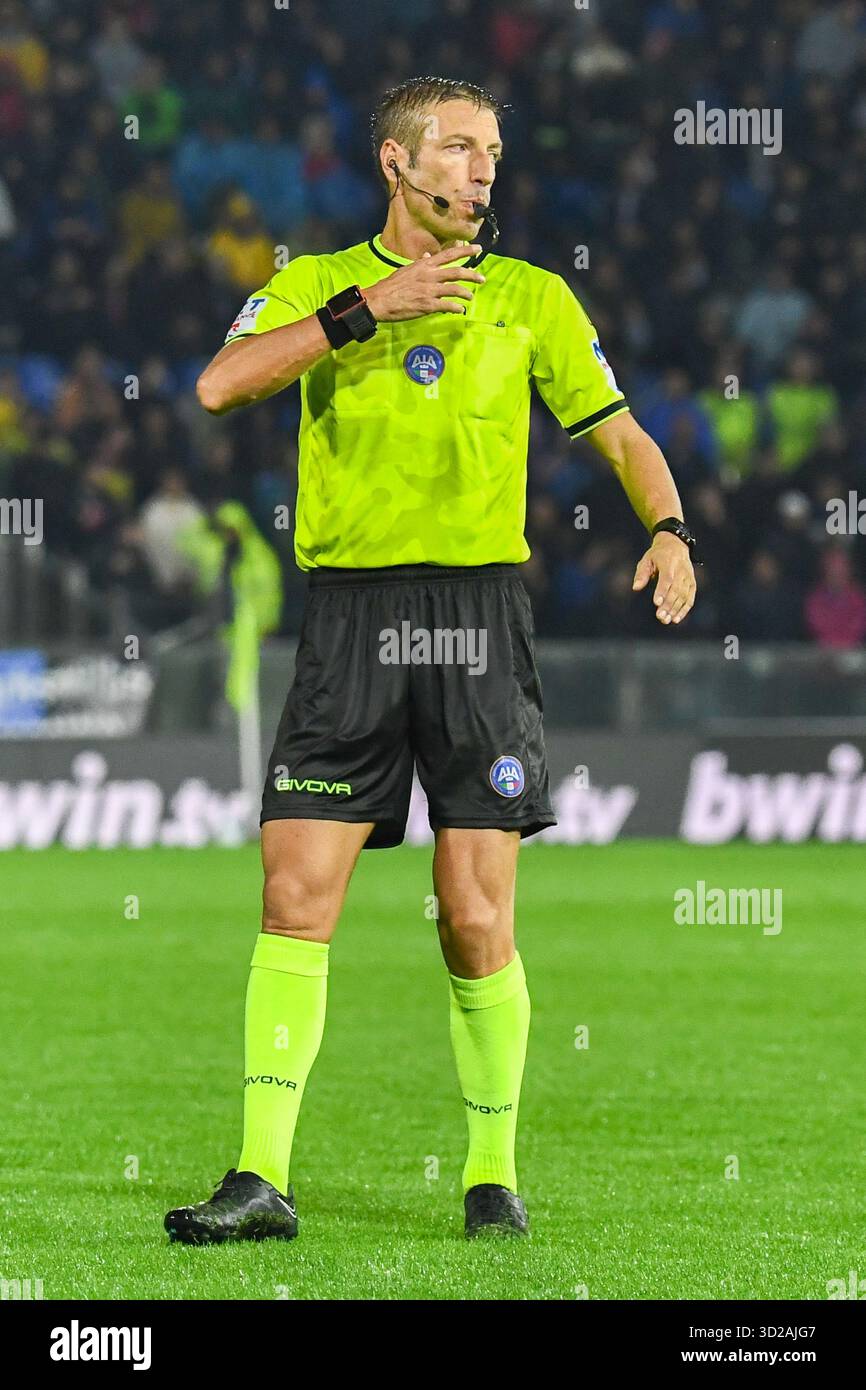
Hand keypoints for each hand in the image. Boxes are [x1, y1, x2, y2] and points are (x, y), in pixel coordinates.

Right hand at [362, 243, 485, 320]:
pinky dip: (456, 308)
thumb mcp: (405, 270)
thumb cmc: (391, 286)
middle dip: (472, 274)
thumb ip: (420, 264)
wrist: (379, 300)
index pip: (448, 255)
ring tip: (471, 297)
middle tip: (482, 278)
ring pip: (454, 289)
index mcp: (424, 265)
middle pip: (456, 272)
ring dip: (466, 293)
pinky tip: (460, 310)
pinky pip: (447, 306)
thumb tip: (427, 257)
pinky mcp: (427, 305)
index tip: (478, 248)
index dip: (465, 251)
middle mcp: (429, 275)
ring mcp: (429, 290)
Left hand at [632, 532, 695, 624]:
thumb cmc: (657, 555)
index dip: (662, 591)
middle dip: (668, 604)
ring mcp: (688, 578)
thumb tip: (636, 588)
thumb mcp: (646, 559)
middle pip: (676, 590)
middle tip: (660, 617)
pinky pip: (690, 599)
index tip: (656, 603)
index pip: (667, 578)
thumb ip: (641, 574)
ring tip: (665, 620)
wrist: (676, 545)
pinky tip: (676, 619)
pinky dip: (684, 609)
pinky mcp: (692, 584)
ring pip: (683, 596)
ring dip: (675, 610)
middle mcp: (682, 570)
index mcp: (669, 562)